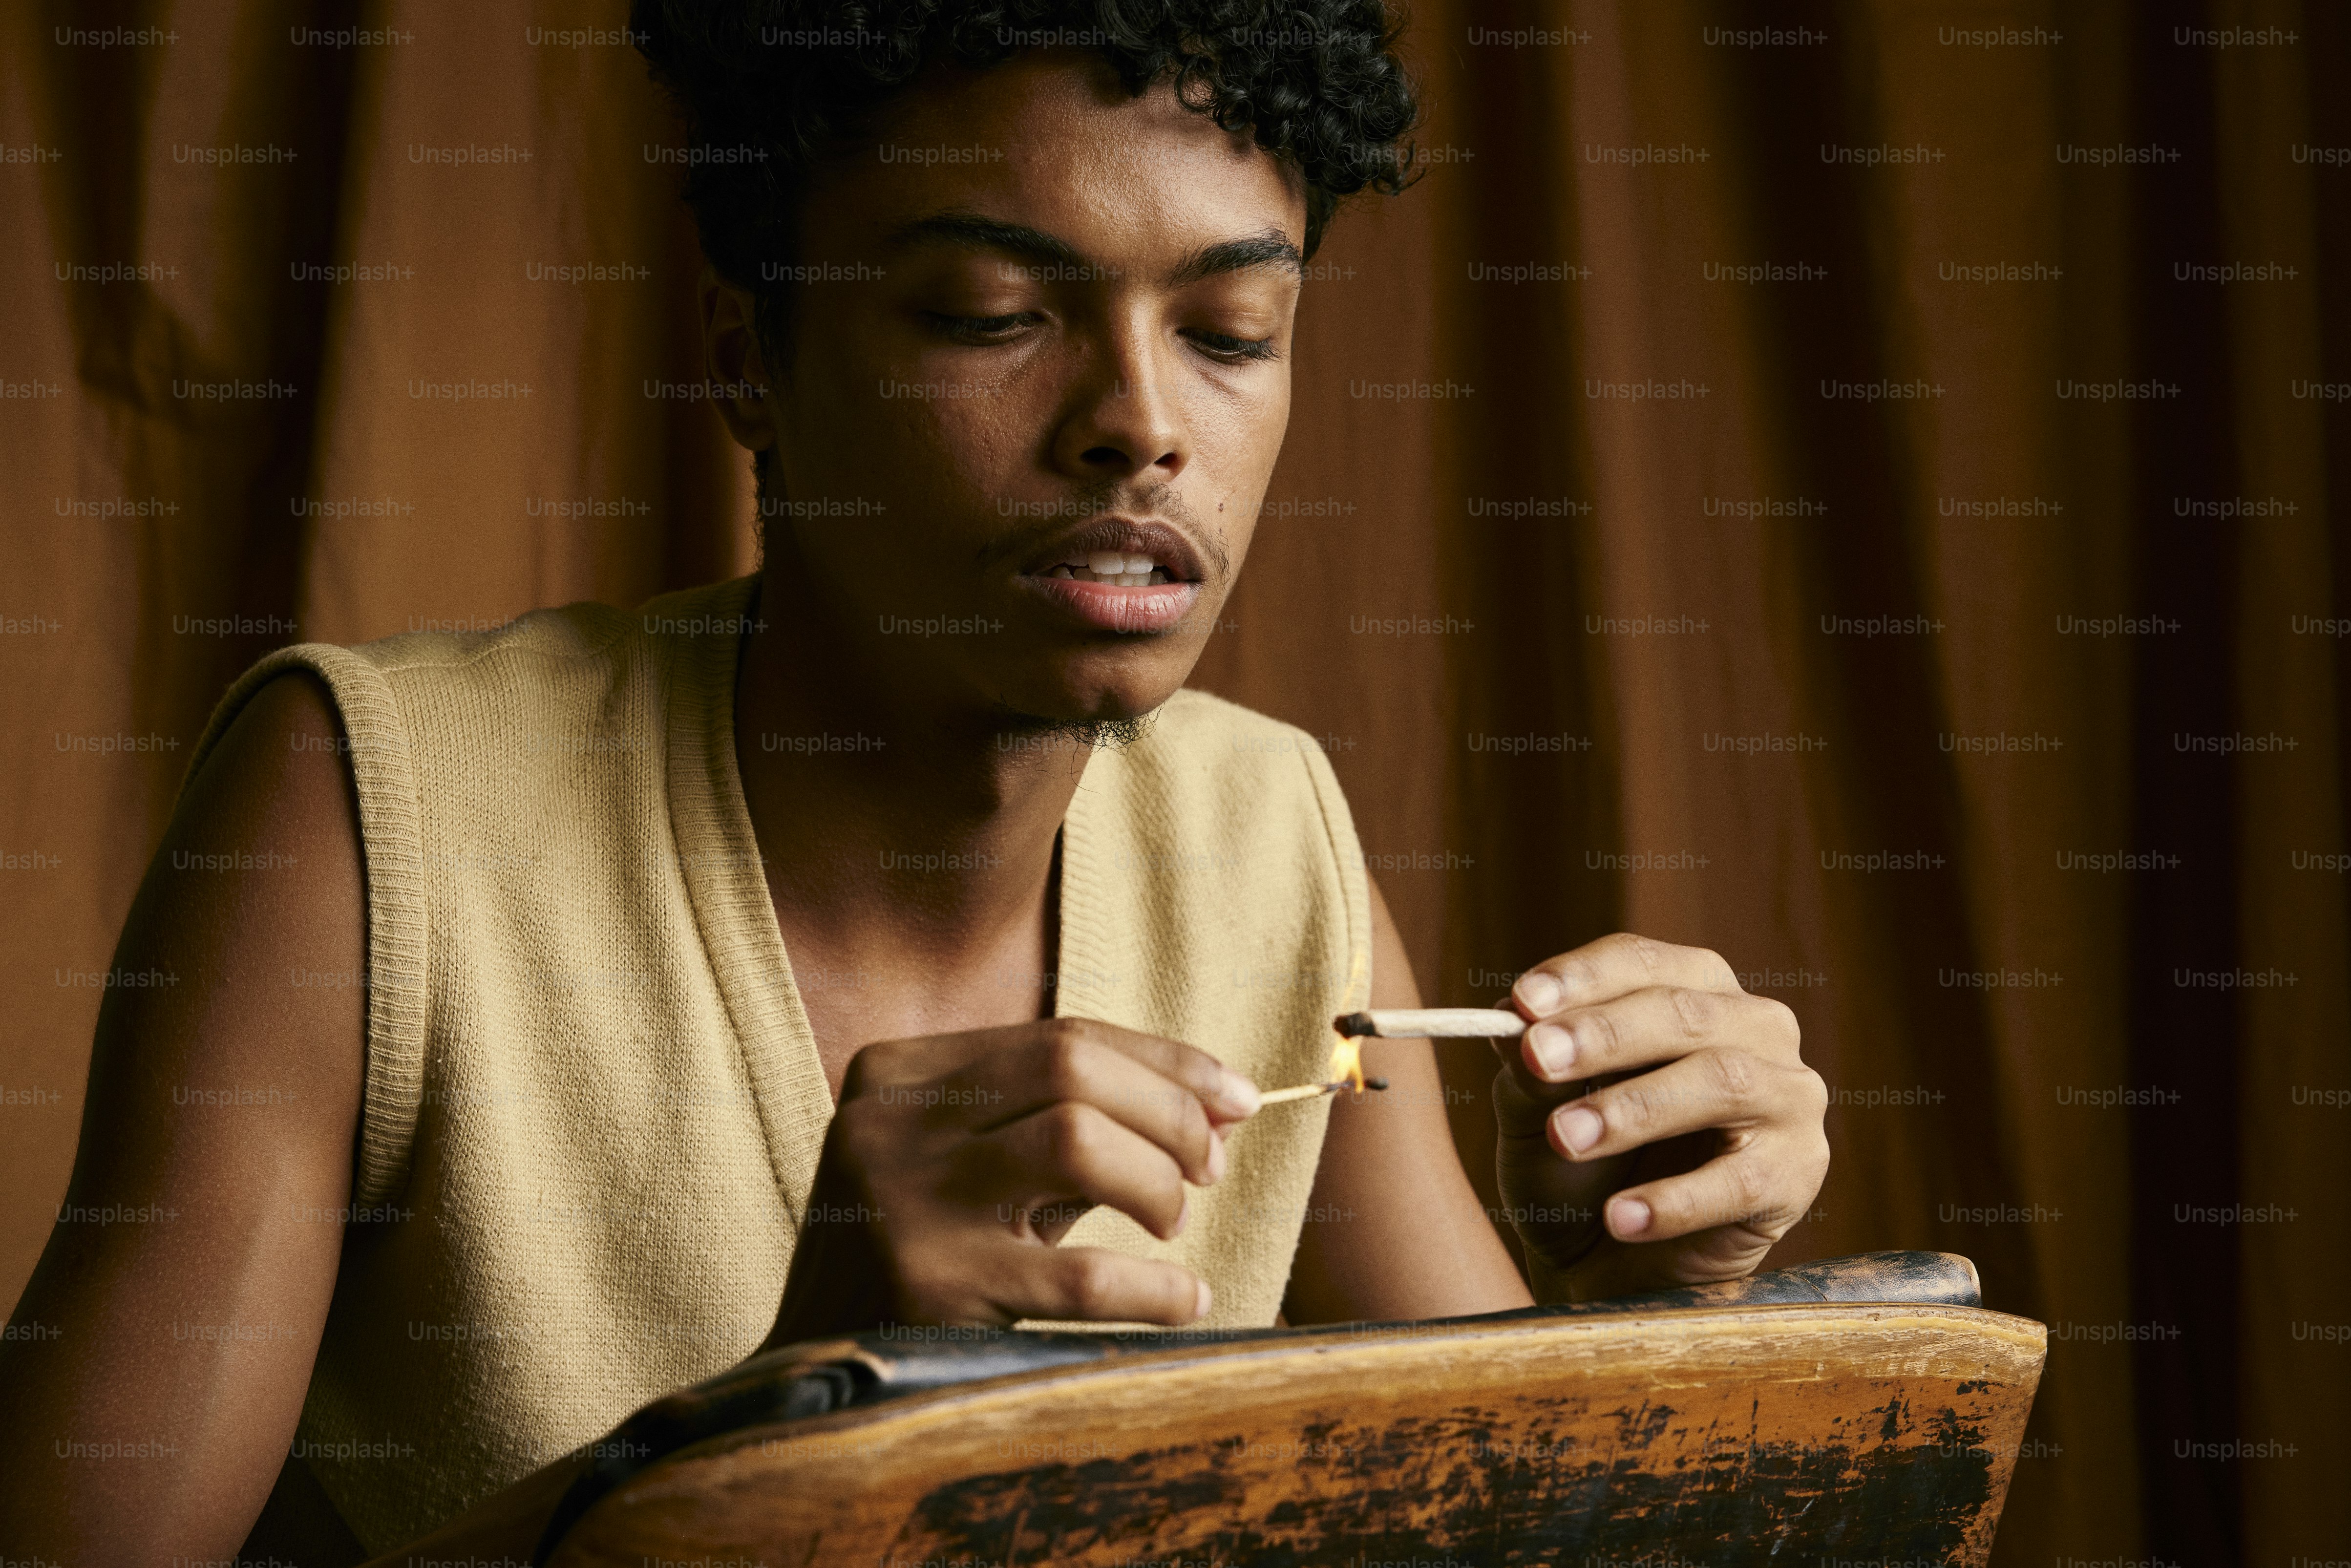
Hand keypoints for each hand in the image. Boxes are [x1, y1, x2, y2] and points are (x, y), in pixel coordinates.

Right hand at [766, 1017, 1260, 1342]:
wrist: (818, 1374)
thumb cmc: (930, 1251)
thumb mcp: (984, 1167)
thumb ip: (1086, 1120)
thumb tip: (1229, 1102)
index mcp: (898, 1072)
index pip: (1062, 1037)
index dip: (1167, 1063)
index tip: (1238, 1098)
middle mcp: (889, 1122)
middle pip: (1072, 1071)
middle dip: (1169, 1113)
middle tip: (1209, 1168)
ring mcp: (902, 1200)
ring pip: (1077, 1142)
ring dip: (1156, 1182)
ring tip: (1173, 1224)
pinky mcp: (928, 1287)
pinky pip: (1080, 1276)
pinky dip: (1154, 1288)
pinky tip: (1185, 1300)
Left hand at [1489, 933, 1828, 1301]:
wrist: (1610, 1265)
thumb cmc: (1578, 1168)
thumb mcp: (1538, 1114)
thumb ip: (1532, 1070)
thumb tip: (1511, 1019)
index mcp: (1695, 990)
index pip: (1642, 962)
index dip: (1582, 977)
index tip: (1522, 1002)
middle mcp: (1755, 1028)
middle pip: (1684, 1011)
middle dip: (1604, 1034)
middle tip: (1537, 1060)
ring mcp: (1788, 1098)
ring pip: (1722, 1079)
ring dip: (1635, 1109)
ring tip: (1567, 1138)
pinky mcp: (1796, 1174)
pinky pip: (1740, 1181)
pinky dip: (1675, 1201)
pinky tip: (1617, 1219)